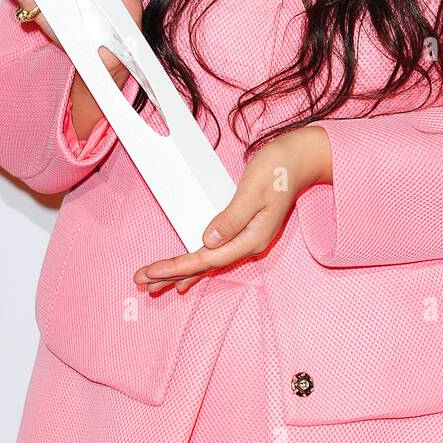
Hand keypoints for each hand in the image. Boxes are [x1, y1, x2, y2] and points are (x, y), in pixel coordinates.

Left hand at [134, 125, 332, 293]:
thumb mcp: (253, 190)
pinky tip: (186, 274)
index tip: (152, 272)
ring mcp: (246, 238)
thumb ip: (232, 218)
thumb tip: (209, 241)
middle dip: (171, 274)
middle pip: (204, 265)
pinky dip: (197, 261)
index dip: (177, 267)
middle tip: (141, 282)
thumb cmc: (279, 169)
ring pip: (208, 261)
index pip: (207, 259)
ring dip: (181, 271)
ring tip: (155, 284)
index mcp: (251, 238)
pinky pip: (215, 251)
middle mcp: (249, 243)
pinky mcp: (243, 229)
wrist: (300, 159)